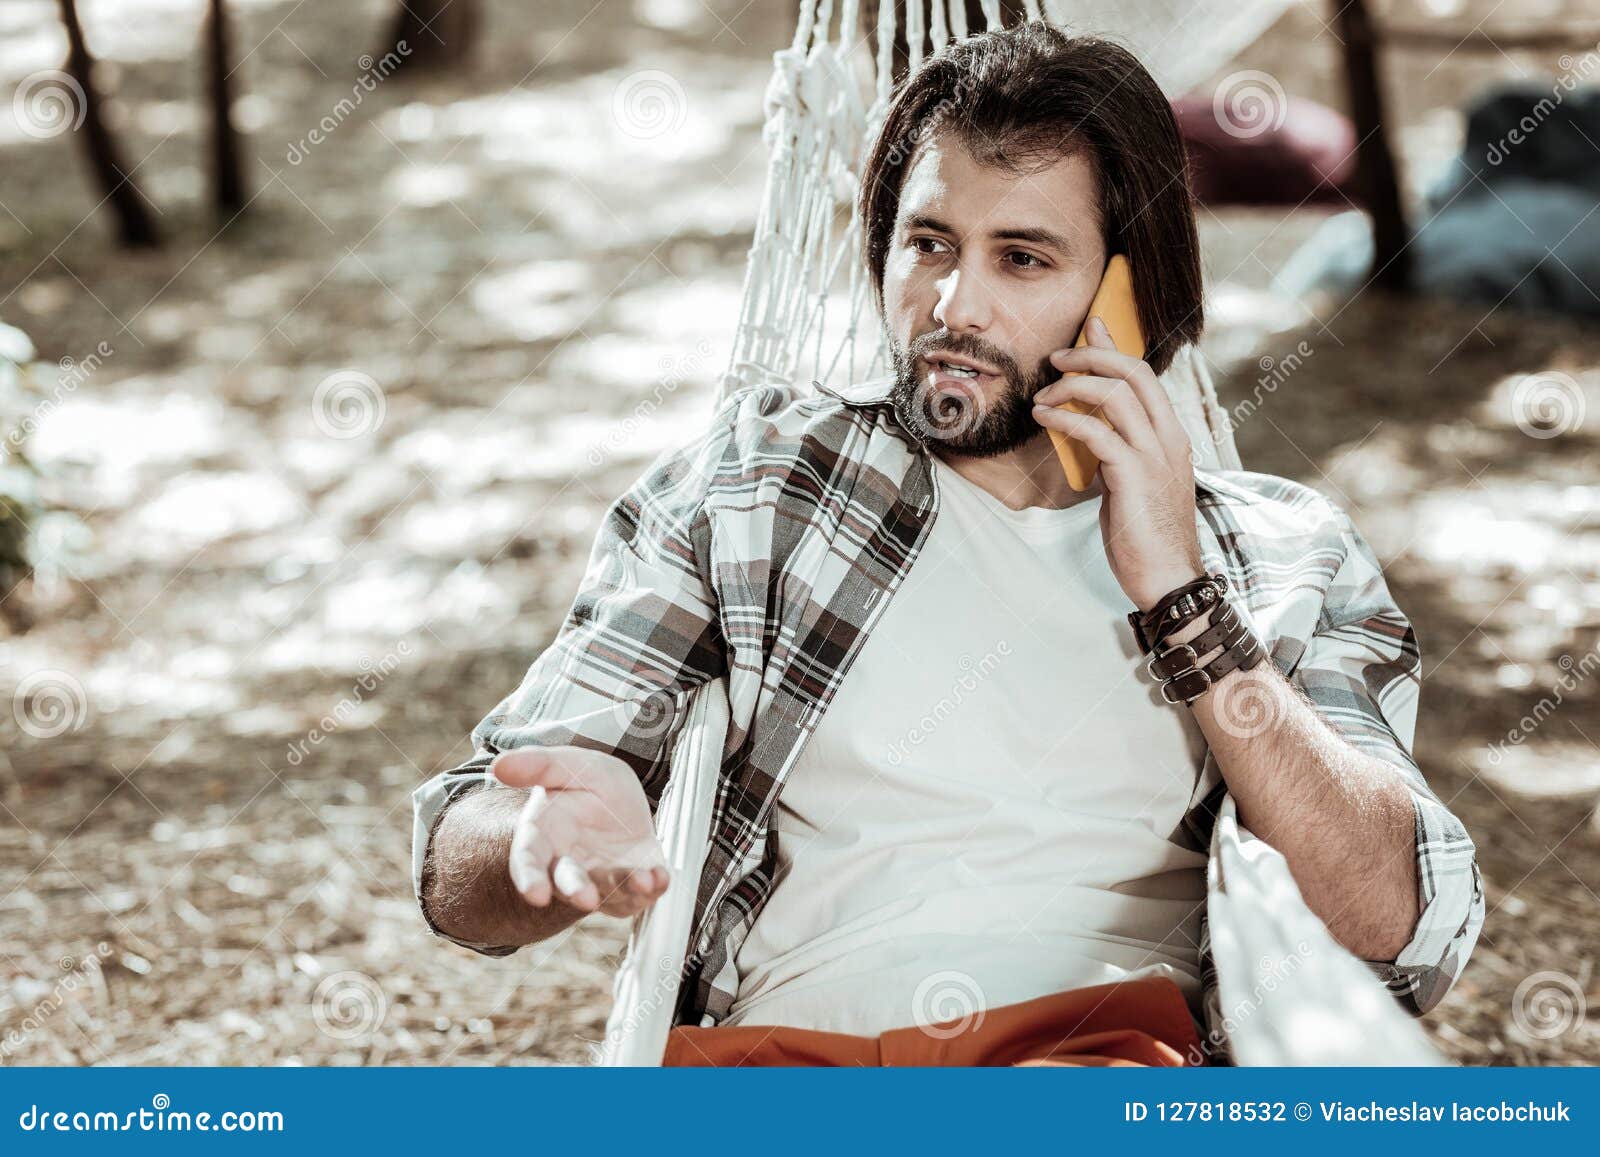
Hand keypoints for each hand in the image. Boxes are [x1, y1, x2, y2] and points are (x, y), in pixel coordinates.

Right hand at [488, 745, 669, 917]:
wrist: (620, 797)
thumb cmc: (585, 783)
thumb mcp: (568, 765)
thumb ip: (538, 765)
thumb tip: (499, 765)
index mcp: (543, 837)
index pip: (529, 861)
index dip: (529, 878)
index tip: (536, 894)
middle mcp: (568, 864)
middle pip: (567, 883)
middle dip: (576, 891)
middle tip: (586, 899)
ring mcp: (600, 877)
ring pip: (608, 890)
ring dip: (624, 888)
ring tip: (643, 880)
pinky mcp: (630, 882)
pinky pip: (641, 891)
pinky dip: (652, 886)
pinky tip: (661, 878)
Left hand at [1031, 316, 1204, 611]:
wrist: (1167, 578)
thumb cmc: (1146, 534)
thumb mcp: (1133, 483)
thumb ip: (1119, 452)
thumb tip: (1093, 429)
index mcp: (1171, 436)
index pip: (1145, 377)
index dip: (1114, 349)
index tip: (1090, 328)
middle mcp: (1168, 437)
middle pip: (1135, 372)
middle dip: (1091, 356)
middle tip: (1056, 357)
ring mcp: (1155, 455)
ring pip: (1117, 394)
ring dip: (1072, 387)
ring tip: (1042, 397)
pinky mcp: (1135, 476)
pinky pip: (1098, 432)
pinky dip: (1066, 419)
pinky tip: (1045, 419)